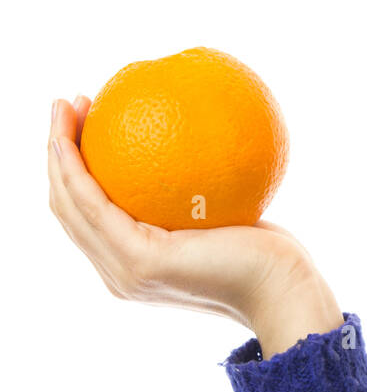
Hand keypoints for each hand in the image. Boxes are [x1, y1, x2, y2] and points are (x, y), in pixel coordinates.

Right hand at [47, 95, 338, 350]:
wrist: (284, 288)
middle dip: (56, 152)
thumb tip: (198, 145)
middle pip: (67, 207)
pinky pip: (95, 206)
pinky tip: (75, 135)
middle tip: (65, 104)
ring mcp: (125, 270)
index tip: (83, 121)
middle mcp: (119, 272)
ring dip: (56, 152)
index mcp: (133, 264)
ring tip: (61, 106)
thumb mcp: (228, 213)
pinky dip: (74, 169)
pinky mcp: (140, 260)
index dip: (74, 169)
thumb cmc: (268, 253)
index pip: (88, 216)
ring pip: (69, 203)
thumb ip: (203, 193)